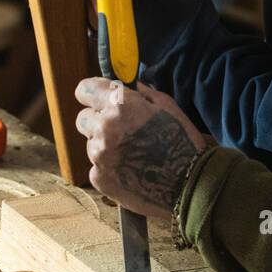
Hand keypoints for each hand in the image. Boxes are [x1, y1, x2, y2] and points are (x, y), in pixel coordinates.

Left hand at [74, 78, 207, 217]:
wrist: (188, 186)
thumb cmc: (182, 142)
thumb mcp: (168, 107)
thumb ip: (142, 93)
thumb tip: (128, 85)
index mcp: (120, 106)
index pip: (85, 90)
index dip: (92, 94)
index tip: (99, 99)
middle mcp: (104, 128)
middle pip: (83, 118)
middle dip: (98, 121)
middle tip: (121, 130)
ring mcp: (98, 156)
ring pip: (91, 144)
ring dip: (105, 146)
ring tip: (131, 154)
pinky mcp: (99, 178)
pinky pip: (97, 166)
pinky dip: (109, 167)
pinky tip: (131, 171)